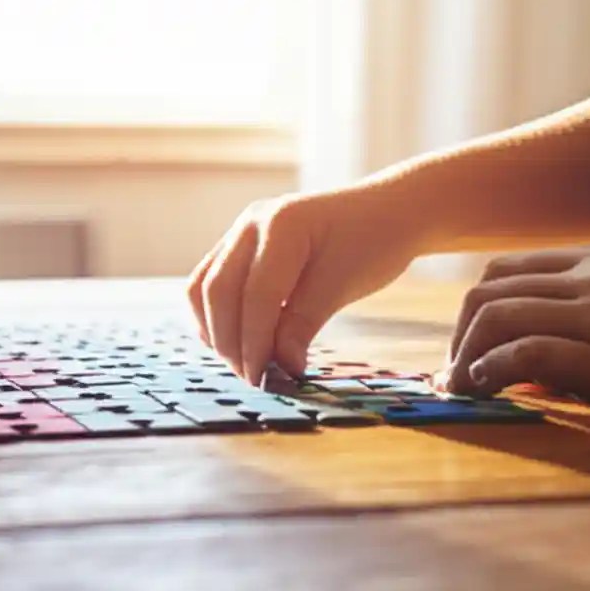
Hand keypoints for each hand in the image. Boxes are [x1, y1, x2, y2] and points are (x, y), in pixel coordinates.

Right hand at [188, 192, 426, 384]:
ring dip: (215, 329)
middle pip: (216, 291)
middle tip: (251, 378)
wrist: (387, 211)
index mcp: (281, 225)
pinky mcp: (238, 247)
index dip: (254, 342)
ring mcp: (240, 233)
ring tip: (242, 362)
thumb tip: (280, 368)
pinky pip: (210, 284)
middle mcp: (250, 224)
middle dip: (229, 341)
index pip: (255, 294)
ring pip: (202, 288)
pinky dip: (216, 316)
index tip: (262, 379)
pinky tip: (237, 340)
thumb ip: (303, 325)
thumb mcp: (342, 285)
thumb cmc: (372, 242)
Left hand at [439, 249, 589, 426]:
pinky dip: (490, 370)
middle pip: (488, 293)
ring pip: (496, 316)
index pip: (505, 271)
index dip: (471, 312)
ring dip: (463, 355)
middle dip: (458, 335)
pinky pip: (527, 352)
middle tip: (455, 375)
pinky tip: (486, 389)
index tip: (465, 348)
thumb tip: (523, 359)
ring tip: (461, 388)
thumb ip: (587, 317)